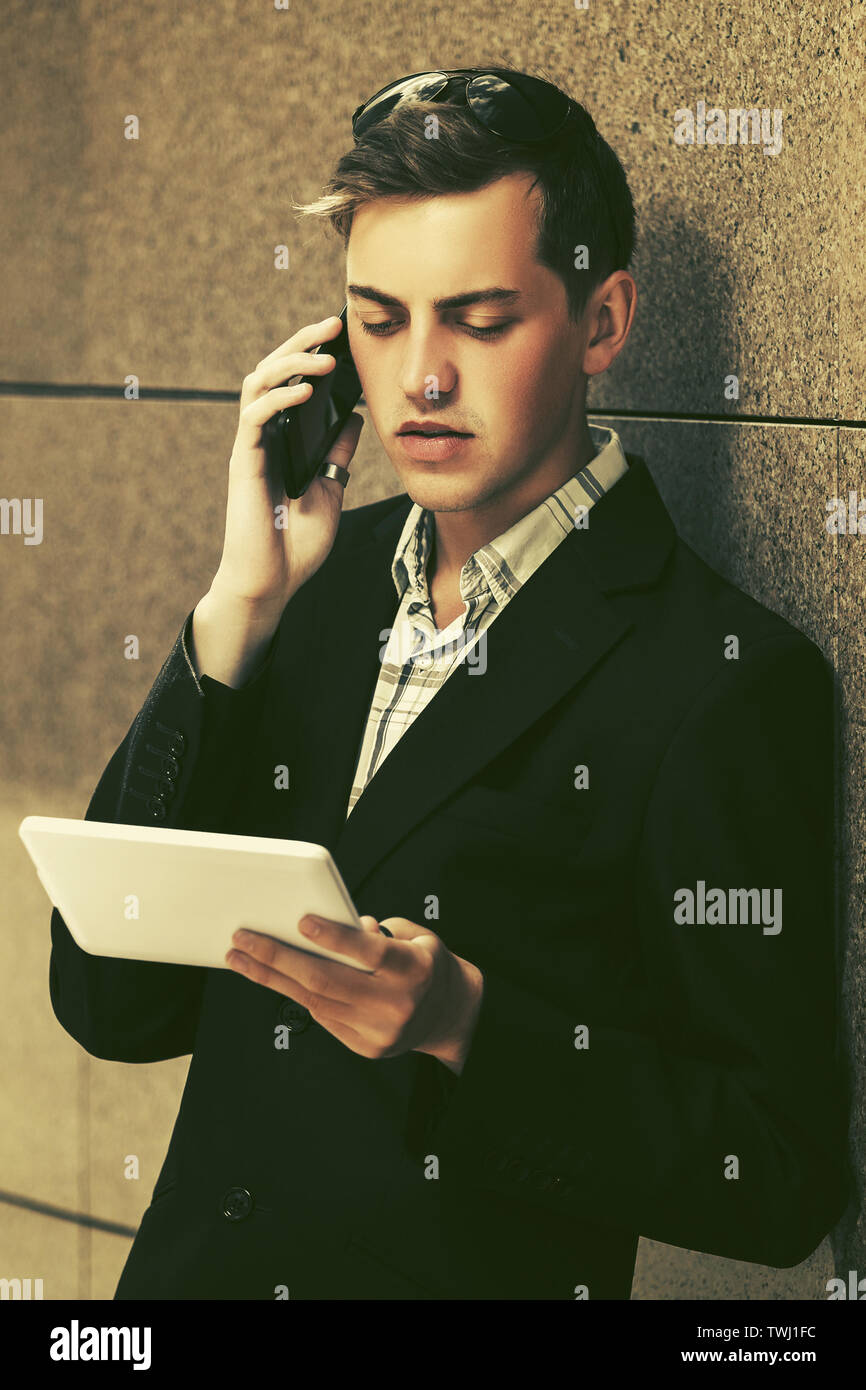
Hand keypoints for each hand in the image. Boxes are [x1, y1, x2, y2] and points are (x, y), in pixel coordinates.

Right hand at [214, 314, 364, 609]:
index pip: (292, 384)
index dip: (311, 356)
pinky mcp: (244, 463)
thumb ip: (338, 452)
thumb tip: (355, 416)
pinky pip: (254, 418)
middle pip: (271, 372)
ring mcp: (251, 448)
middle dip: (300, 344)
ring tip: (324, 356)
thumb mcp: (331, 489)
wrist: (273, 584)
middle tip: (331, 326)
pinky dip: (279, 398)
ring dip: (291, 364)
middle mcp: (263, 437)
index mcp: (283, 440)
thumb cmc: (296, 545)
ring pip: (258, 385)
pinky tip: (304, 391)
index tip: (341, 336)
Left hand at [225, 915, 483, 1073]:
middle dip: (278, 957)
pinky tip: (271, 976)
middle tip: (243, 938)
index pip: (369, 952)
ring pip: (314, 1001)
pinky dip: (295, 994)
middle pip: (326, 980)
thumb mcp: (415, 936)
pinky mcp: (365, 1048)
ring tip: (240, 957)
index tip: (301, 921)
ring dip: (271, 977)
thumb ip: (376, 930)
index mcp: (415, 969)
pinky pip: (322, 1017)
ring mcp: (379, 1031)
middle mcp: (396, 1004)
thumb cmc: (425, 963)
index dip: (334, 937)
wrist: (449, 1014)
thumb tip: (330, 927)